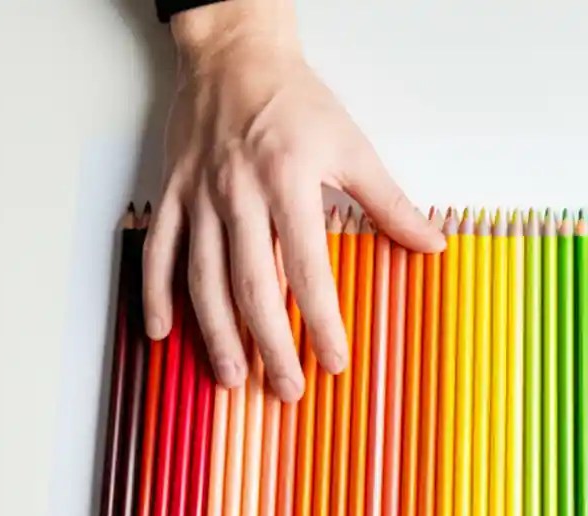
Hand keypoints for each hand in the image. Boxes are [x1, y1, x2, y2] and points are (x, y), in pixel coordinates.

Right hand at [143, 0, 443, 401]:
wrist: (234, 56)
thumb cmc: (296, 102)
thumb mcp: (352, 147)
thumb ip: (389, 202)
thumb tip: (431, 243)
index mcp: (287, 183)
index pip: (307, 267)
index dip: (320, 319)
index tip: (334, 360)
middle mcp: (238, 195)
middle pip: (252, 285)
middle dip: (269, 344)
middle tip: (286, 388)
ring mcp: (199, 197)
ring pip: (202, 278)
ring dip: (216, 334)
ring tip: (232, 377)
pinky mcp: (172, 194)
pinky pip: (157, 252)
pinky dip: (156, 295)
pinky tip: (162, 334)